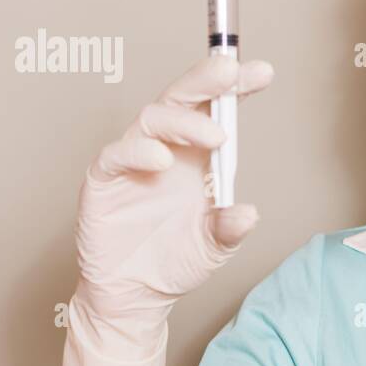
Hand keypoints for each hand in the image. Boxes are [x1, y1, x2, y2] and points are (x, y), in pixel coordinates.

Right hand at [70, 54, 274, 355]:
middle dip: (206, 81)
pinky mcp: (103, 181)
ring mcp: (132, 161)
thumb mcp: (215, 247)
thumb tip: (247, 213)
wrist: (135, 295)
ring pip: (152, 120)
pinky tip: (162, 160)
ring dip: (184, 122)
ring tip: (214, 137)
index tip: (263, 72)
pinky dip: (139, 151)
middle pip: (181, 100)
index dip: (236, 88)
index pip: (215, 110)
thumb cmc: (176, 260)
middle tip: (230, 70)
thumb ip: (229, 229)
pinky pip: (116, 155)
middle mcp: (166, 149)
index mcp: (197, 155)